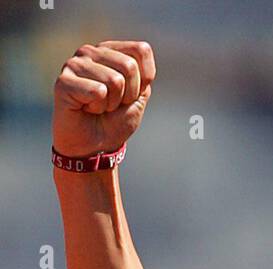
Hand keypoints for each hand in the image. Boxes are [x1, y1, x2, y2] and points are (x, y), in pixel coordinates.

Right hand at [53, 40, 156, 157]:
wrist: (92, 148)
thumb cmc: (113, 123)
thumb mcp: (137, 100)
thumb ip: (143, 77)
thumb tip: (142, 53)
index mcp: (109, 52)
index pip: (141, 50)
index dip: (144, 80)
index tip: (130, 96)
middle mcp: (90, 52)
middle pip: (129, 66)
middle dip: (128, 95)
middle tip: (112, 106)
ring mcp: (75, 64)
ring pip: (115, 80)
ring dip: (111, 104)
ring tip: (97, 108)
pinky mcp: (64, 80)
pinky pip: (97, 91)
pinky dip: (97, 107)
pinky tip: (85, 109)